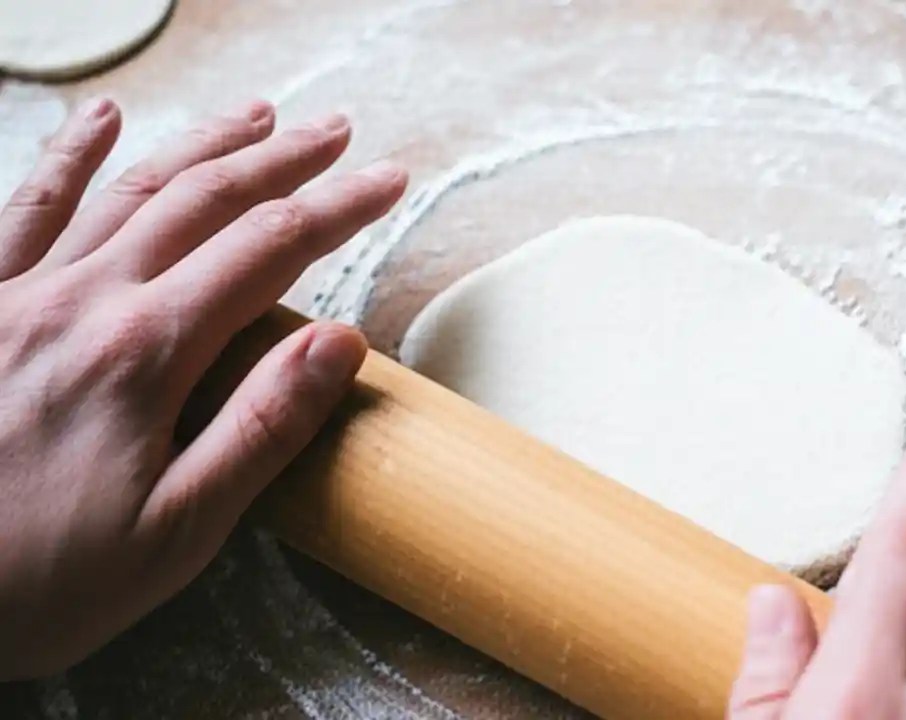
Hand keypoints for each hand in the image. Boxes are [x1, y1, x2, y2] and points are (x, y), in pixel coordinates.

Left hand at [0, 98, 406, 678]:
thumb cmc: (36, 583)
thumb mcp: (175, 533)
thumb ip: (261, 428)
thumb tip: (340, 341)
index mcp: (145, 352)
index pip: (270, 251)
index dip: (339, 209)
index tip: (389, 182)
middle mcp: (84, 300)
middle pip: (206, 202)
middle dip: (283, 161)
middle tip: (339, 133)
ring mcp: (19, 292)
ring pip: (129, 191)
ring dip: (202, 144)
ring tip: (259, 116)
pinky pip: (25, 208)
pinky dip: (69, 158)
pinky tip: (103, 121)